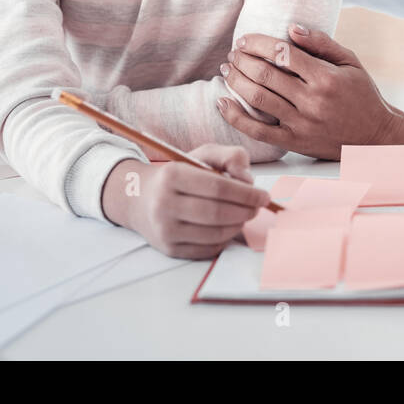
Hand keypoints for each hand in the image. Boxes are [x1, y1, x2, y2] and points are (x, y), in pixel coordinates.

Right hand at [102, 144, 270, 258]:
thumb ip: (231, 156)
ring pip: (215, 234)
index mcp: (172, 175)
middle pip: (218, 213)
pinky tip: (227, 227)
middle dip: (246, 211)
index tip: (264, 196)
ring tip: (243, 215)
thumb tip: (248, 180)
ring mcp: (165, 230)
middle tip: (257, 208)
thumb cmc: (179, 174)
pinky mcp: (169, 249)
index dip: (247, 194)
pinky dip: (225, 239)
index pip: (218, 187)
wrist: (139, 198)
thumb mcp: (202, 155)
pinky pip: (208, 249)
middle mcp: (164, 204)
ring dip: (238, 225)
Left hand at [217, 25, 401, 159]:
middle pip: (266, 75)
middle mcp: (312, 101)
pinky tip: (222, 102)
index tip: (245, 39)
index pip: (283, 54)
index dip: (259, 43)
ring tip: (227, 69)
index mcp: (326, 78)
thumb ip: (322, 43)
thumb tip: (291, 28)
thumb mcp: (351, 62)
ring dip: (237, 81)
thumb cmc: (363, 95)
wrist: (375, 138)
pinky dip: (235, 117)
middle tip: (233, 52)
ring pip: (258, 99)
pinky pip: (258, 130)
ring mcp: (301, 124)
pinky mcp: (294, 142)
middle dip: (243, 60)